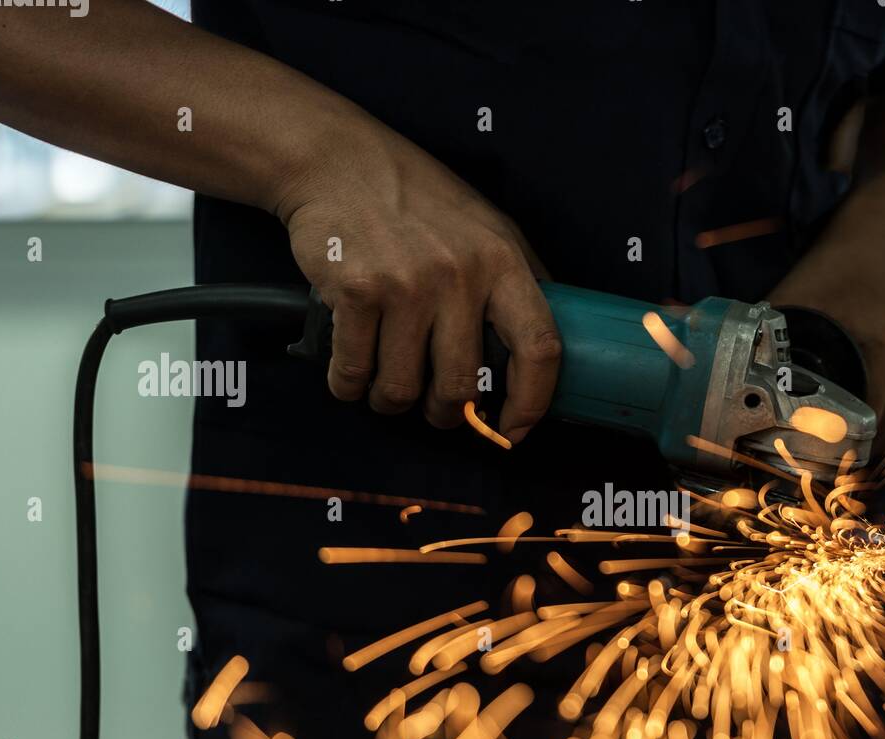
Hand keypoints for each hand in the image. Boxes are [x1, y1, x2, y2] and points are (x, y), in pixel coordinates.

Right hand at [274, 126, 559, 441]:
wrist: (337, 161)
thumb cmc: (417, 200)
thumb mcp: (487, 228)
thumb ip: (519, 283)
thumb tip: (547, 351)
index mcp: (503, 262)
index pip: (539, 348)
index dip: (531, 403)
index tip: (513, 430)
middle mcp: (461, 275)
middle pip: (461, 388)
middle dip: (444, 415)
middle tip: (434, 410)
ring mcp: (407, 285)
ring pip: (403, 390)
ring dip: (391, 402)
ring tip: (386, 386)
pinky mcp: (356, 292)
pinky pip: (354, 372)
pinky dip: (348, 385)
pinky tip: (350, 374)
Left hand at [769, 223, 884, 463]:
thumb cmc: (841, 266)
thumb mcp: (795, 301)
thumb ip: (766, 350)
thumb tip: (724, 394)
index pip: (857, 431)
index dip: (824, 457)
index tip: (797, 471)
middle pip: (875, 444)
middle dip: (839, 457)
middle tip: (804, 464)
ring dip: (862, 446)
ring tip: (829, 442)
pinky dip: (881, 429)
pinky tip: (857, 419)